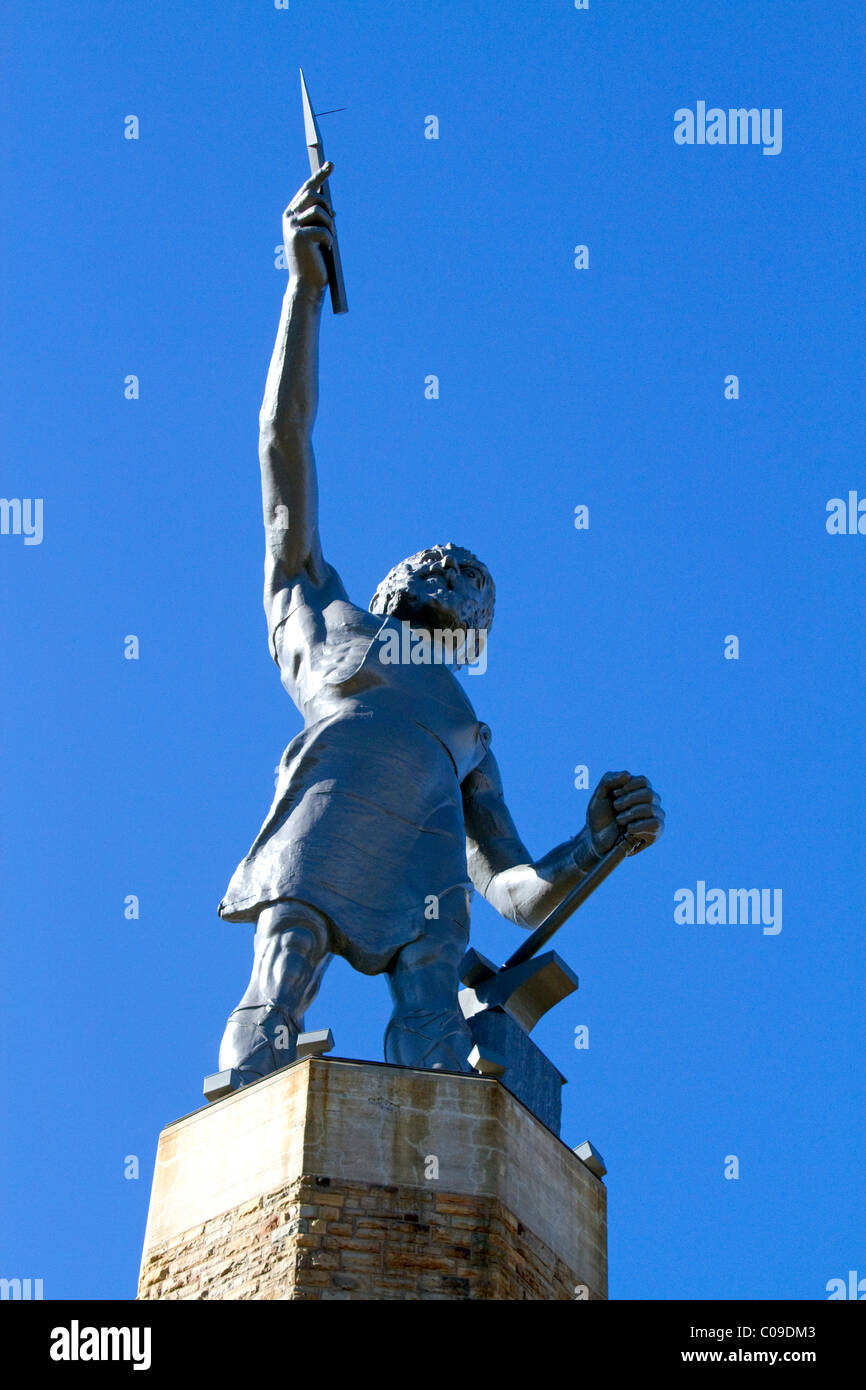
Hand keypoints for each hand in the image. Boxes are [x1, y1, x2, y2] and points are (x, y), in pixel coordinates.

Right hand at [282, 163, 335, 294]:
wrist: (306, 283)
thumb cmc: (313, 260)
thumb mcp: (317, 236)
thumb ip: (319, 221)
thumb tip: (332, 209)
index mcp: (291, 215)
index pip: (307, 189)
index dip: (319, 175)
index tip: (330, 164)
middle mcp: (289, 217)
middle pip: (313, 194)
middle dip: (327, 203)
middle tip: (334, 216)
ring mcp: (293, 226)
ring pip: (320, 211)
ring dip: (330, 226)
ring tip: (330, 240)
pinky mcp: (300, 237)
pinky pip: (324, 229)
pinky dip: (329, 239)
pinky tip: (326, 250)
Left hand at [586, 770, 663, 856]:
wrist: (597, 840)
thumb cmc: (599, 817)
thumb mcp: (599, 795)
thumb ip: (609, 780)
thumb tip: (628, 774)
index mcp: (639, 790)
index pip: (643, 781)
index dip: (628, 786)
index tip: (614, 794)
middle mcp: (650, 802)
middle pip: (649, 794)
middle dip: (629, 800)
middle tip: (616, 807)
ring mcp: (655, 816)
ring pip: (652, 809)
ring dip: (632, 813)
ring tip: (620, 820)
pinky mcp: (656, 832)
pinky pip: (656, 824)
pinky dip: (640, 825)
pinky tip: (629, 829)